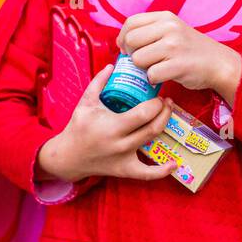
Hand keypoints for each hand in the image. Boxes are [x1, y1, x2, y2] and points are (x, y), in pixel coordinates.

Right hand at [36, 68, 176, 183]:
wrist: (68, 157)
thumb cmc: (78, 127)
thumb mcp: (85, 103)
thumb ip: (98, 83)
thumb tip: (112, 66)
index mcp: (112, 126)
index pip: (143, 114)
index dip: (156, 104)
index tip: (158, 96)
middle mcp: (120, 144)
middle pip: (152, 128)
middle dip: (164, 112)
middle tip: (167, 102)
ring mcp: (124, 158)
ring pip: (152, 144)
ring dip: (165, 127)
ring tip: (168, 116)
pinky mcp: (125, 170)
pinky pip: (146, 174)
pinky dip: (162, 171)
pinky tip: (174, 164)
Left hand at [117, 11, 241, 102]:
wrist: (219, 63)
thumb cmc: (191, 49)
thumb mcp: (173, 30)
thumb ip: (150, 31)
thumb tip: (121, 43)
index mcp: (166, 17)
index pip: (131, 22)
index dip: (123, 37)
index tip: (127, 49)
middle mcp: (169, 28)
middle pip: (130, 40)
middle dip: (131, 54)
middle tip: (143, 61)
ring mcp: (174, 46)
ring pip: (138, 59)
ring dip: (143, 69)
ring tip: (157, 68)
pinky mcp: (178, 65)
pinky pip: (151, 75)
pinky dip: (154, 80)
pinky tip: (164, 76)